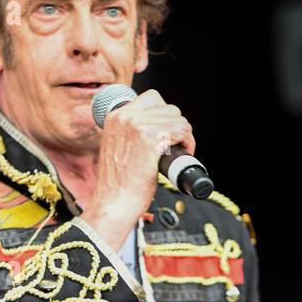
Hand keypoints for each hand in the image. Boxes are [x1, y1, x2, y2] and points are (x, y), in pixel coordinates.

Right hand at [85, 89, 195, 249]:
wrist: (113, 203)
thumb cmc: (117, 184)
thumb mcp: (117, 148)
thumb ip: (129, 133)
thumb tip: (156, 128)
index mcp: (115, 116)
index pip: (151, 99)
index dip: (165, 115)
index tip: (166, 132)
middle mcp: (125, 117)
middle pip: (167, 107)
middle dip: (176, 125)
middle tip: (175, 144)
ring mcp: (137, 126)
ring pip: (177, 118)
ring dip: (184, 134)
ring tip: (179, 151)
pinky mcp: (151, 139)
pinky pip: (181, 130)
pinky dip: (188, 142)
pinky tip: (183, 153)